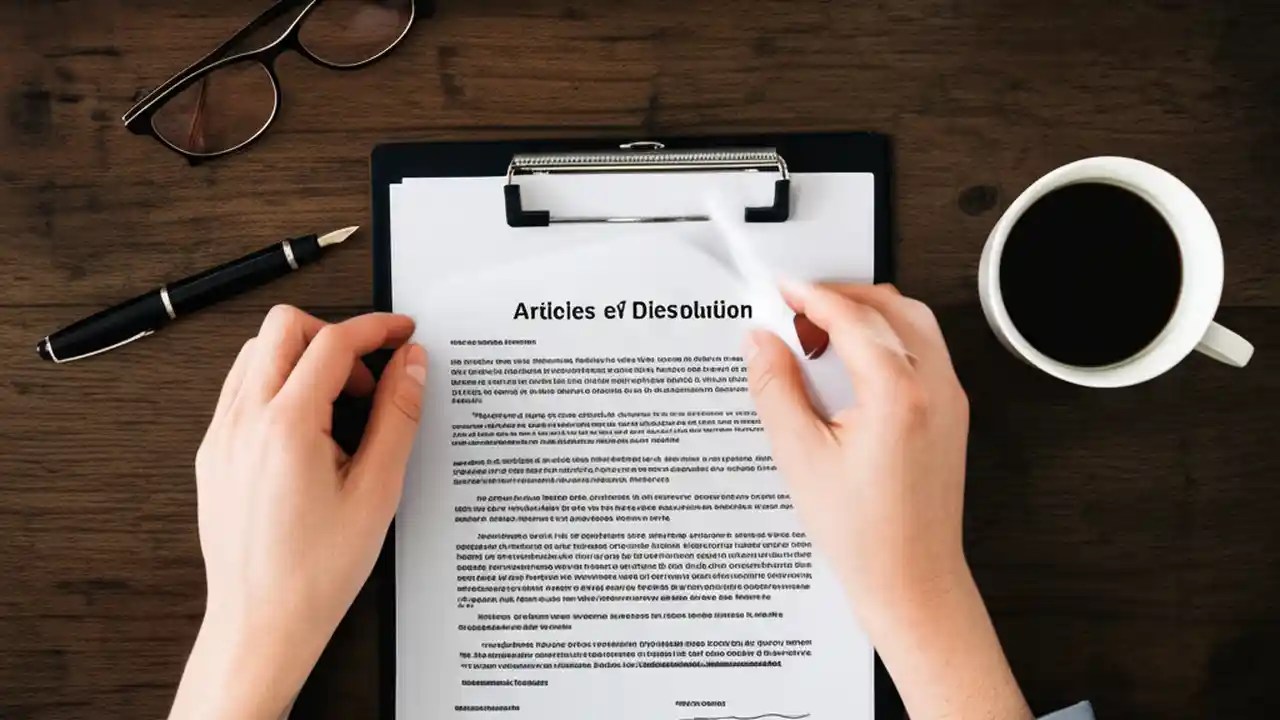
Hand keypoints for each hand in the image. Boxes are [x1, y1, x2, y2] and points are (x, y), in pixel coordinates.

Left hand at [170, 307, 425, 719]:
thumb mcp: (376, 491)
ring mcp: (221, 436)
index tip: (402, 332)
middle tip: (370, 374)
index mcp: (285, 427)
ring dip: (303, 359)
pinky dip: (279, 386)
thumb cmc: (316, 572)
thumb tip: (412, 365)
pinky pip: (242, 390)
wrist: (262, 623)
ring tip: (342, 407)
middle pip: (283, 328)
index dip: (375, 328)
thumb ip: (397, 417)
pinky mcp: (212, 454)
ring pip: (257, 354)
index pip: (332, 342)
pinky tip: (311, 429)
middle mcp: (243, 422)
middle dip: (334, 335)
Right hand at [742, 283, 1030, 719]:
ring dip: (866, 315)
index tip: (780, 289)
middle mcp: (935, 387)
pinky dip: (886, 339)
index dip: (809, 295)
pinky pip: (924, 350)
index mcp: (899, 393)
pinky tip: (850, 365)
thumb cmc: (865, 535)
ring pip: (912, 322)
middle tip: (793, 314)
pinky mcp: (952, 413)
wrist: (912, 581)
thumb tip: (760, 343)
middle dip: (838, 298)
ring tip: (818, 339)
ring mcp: (951, 398)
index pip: (850, 316)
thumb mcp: (801, 457)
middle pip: (888, 306)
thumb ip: (776, 389)